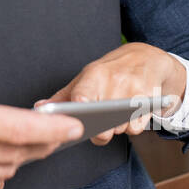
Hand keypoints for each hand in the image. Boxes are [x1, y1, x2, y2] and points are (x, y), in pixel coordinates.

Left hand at [35, 43, 185, 145]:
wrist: (147, 58)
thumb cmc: (110, 71)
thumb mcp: (86, 77)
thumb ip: (63, 96)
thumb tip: (38, 109)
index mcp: (94, 75)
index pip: (85, 92)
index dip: (81, 103)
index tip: (79, 108)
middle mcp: (115, 81)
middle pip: (102, 123)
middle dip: (99, 131)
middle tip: (98, 125)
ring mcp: (134, 91)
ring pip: (120, 128)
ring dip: (116, 128)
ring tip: (116, 114)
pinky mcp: (150, 100)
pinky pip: (136, 128)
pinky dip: (132, 127)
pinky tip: (130, 115)